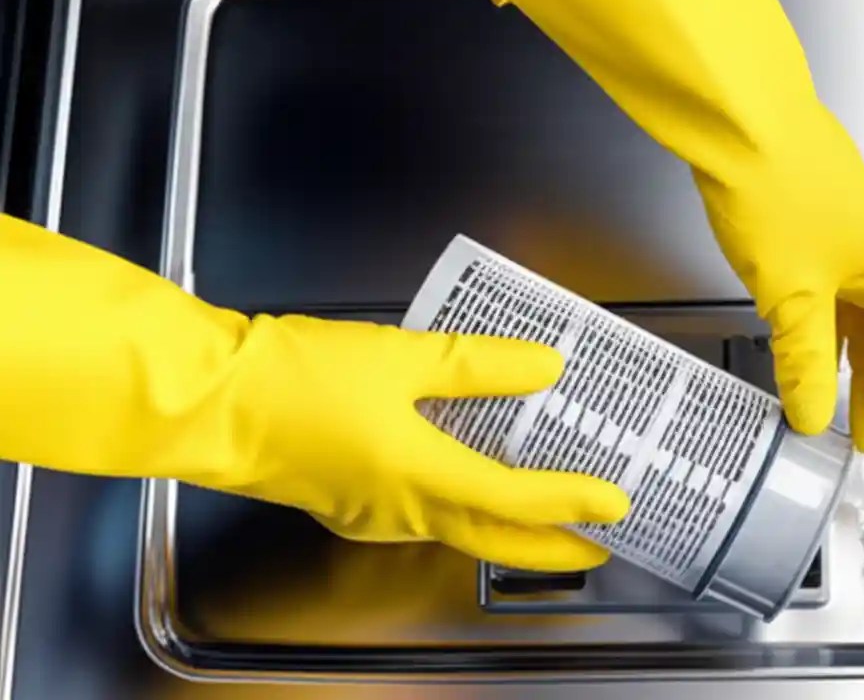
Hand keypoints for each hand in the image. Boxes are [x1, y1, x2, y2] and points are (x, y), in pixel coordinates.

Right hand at [0, 213, 627, 571]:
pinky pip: (420, 516)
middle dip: (552, 547)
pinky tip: (467, 483)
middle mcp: (401, 511)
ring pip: (457, 530)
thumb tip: (546, 367)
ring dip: (508, 528)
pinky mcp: (346, 504)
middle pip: (494, 538)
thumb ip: (479, 365)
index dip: (573, 501)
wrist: (207, 404)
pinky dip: (460, 508)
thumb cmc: (292, 378)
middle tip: (597, 545)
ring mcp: (371, 515)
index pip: (518, 499)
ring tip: (546, 513)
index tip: (616, 503)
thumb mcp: (401, 355)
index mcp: (420, 477)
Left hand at [494, 0, 863, 476]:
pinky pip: (835, 307)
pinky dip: (829, 344)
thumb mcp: (792, 292)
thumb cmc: (779, 191)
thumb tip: (808, 412)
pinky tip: (816, 370)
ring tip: (857, 431)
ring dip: (863, 381)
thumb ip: (803, 359)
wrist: (742, 120)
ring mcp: (848, 249)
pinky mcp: (813, 239)